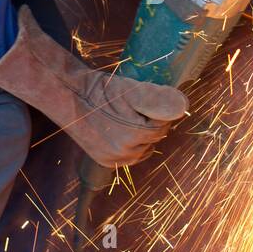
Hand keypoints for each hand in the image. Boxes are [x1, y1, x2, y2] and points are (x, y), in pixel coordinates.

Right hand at [0, 7, 187, 167]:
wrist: (69, 97)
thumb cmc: (101, 90)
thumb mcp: (131, 89)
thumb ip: (157, 99)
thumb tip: (183, 107)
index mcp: (136, 135)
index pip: (164, 124)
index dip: (156, 109)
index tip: (140, 99)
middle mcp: (127, 153)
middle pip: (154, 136)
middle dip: (148, 121)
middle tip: (130, 106)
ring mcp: (115, 160)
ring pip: (143, 146)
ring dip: (139, 133)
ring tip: (122, 116)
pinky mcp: (106, 162)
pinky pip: (130, 155)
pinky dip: (130, 143)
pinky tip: (118, 129)